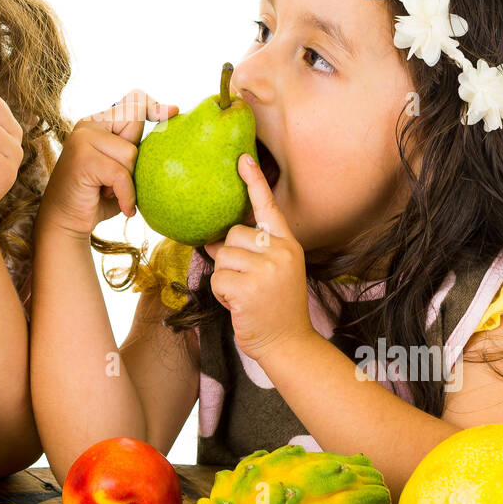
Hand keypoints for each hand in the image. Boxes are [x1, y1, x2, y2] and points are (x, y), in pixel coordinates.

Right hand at [36, 89, 178, 239]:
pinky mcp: (83, 158)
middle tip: (116, 180)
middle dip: (135, 157)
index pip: (133, 101)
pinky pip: (121, 174)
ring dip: (129, 180)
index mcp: (98, 122)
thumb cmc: (98, 197)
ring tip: (111, 191)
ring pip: (130, 153)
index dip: (153, 106)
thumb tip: (169, 122)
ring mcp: (83, 139)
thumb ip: (133, 149)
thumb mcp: (121, 168)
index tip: (173, 112)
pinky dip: (126, 195)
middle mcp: (88, 124)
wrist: (66, 222)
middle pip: (135, 124)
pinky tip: (124, 208)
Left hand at [203, 153, 313, 362]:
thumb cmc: (276, 308)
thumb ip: (251, 251)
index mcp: (288, 245)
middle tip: (247, 283)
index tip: (242, 159)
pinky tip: (239, 305)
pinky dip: (221, 294)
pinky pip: (217, 279)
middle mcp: (281, 252)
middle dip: (230, 258)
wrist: (289, 344)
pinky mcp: (249, 288)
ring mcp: (267, 270)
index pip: (268, 207)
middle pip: (233, 234)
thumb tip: (213, 238)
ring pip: (222, 256)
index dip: (254, 182)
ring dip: (225, 278)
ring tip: (244, 295)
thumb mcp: (273, 273)